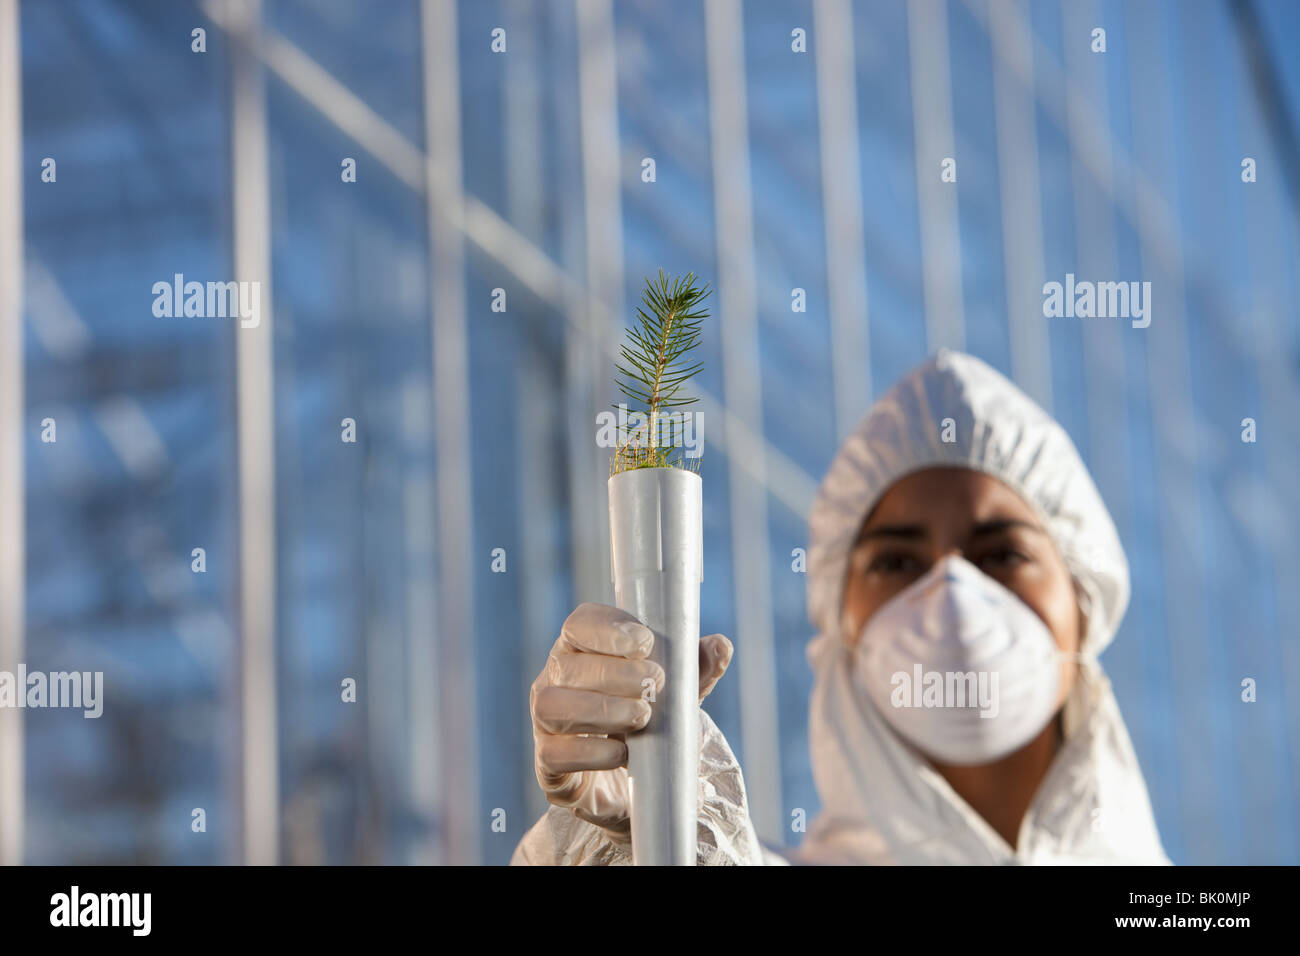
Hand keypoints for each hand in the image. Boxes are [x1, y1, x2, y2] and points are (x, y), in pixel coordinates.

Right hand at [529, 602, 733, 841]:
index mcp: (581, 651)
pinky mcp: (547, 766)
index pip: (580, 624)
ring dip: (601, 709)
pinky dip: (591, 752)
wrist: (634, 786)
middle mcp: (554, 680)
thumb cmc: (647, 722)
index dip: (607, 629)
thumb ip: (695, 669)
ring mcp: (544, 723)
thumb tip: (722, 646)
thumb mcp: (676, 693)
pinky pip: (553, 754)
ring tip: (641, 717)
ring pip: (551, 706)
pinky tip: (623, 753)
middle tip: (655, 684)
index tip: (644, 642)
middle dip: (614, 673)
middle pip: (567, 665)